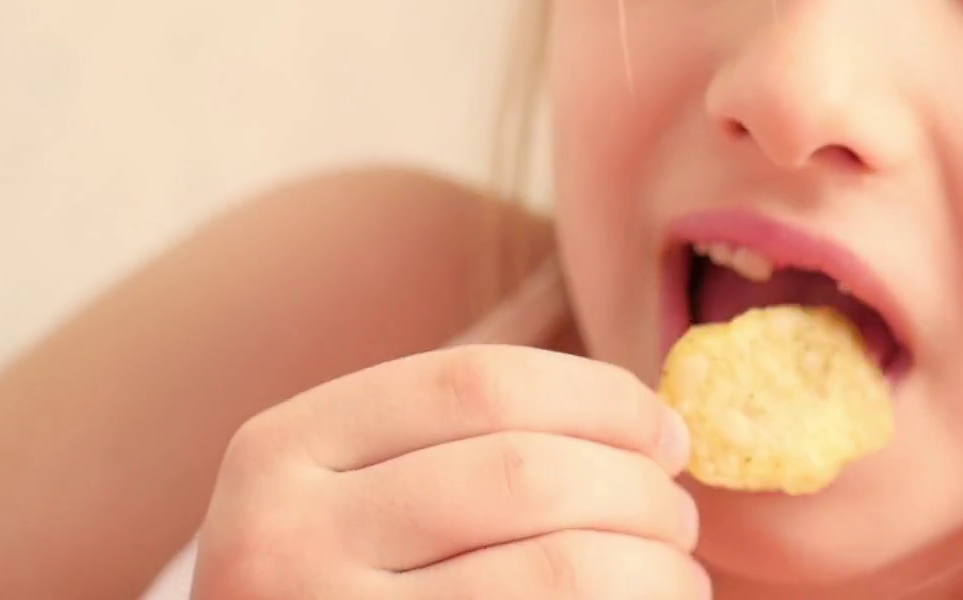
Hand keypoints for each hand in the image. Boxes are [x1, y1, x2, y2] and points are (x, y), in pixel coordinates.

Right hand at [191, 343, 707, 598]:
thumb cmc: (340, 590)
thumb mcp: (350, 499)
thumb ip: (457, 440)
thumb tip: (647, 415)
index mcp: (283, 448)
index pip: (479, 384)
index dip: (600, 397)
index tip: (667, 431)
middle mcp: (282, 537)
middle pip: (523, 473)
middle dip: (636, 488)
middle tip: (680, 516)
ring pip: (555, 568)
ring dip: (650, 566)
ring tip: (678, 576)